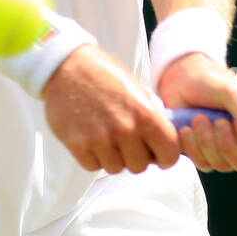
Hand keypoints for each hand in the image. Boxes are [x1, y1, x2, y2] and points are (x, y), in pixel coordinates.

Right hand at [43, 45, 180, 173]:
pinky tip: (91, 138)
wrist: (67, 66)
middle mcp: (125, 129)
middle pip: (140, 166)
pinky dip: (93, 157)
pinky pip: (93, 166)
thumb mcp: (138, 90)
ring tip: (106, 135)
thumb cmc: (104, 74)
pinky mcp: (78, 145)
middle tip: (126, 141)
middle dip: (135, 156)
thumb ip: (152, 117)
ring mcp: (100, 139)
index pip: (169, 155)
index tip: (157, 154)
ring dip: (113, 157)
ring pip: (116, 168)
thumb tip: (165, 142)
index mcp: (145, 113)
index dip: (164, 157)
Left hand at [157, 53, 236, 173]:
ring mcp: (226, 148)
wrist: (179, 79)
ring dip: (208, 142)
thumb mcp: (232, 90)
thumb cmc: (211, 80)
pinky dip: (194, 147)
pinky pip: (204, 164)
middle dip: (229, 146)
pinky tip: (188, 129)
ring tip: (199, 118)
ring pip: (224, 165)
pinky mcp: (205, 153)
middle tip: (219, 121)